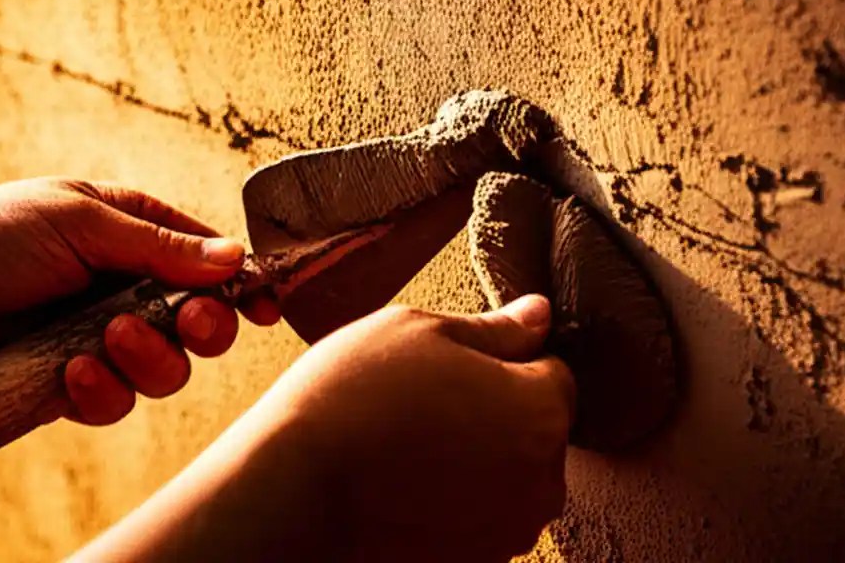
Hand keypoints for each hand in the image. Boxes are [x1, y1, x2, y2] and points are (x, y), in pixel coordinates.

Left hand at [0, 177, 277, 420]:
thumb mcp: (81, 222)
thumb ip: (162, 248)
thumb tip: (237, 259)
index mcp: (133, 233)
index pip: (209, 260)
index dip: (243, 284)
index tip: (266, 306)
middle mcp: (126, 287)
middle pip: (204, 321)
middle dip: (204, 328)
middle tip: (188, 324)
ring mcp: (102, 337)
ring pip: (168, 368)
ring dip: (148, 360)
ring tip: (104, 341)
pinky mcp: (73, 384)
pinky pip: (116, 402)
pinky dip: (102, 392)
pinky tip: (69, 374)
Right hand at [78, 295, 576, 562]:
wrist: (291, 493)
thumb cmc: (351, 399)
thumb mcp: (420, 332)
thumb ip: (495, 328)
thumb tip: (540, 313)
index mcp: (542, 410)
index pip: (553, 373)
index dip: (504, 362)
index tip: (452, 368)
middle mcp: (543, 480)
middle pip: (536, 432)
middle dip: (497, 415)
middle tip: (424, 404)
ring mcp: (509, 532)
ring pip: (508, 479)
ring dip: (476, 462)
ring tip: (407, 447)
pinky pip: (477, 521)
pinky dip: (452, 506)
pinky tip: (404, 489)